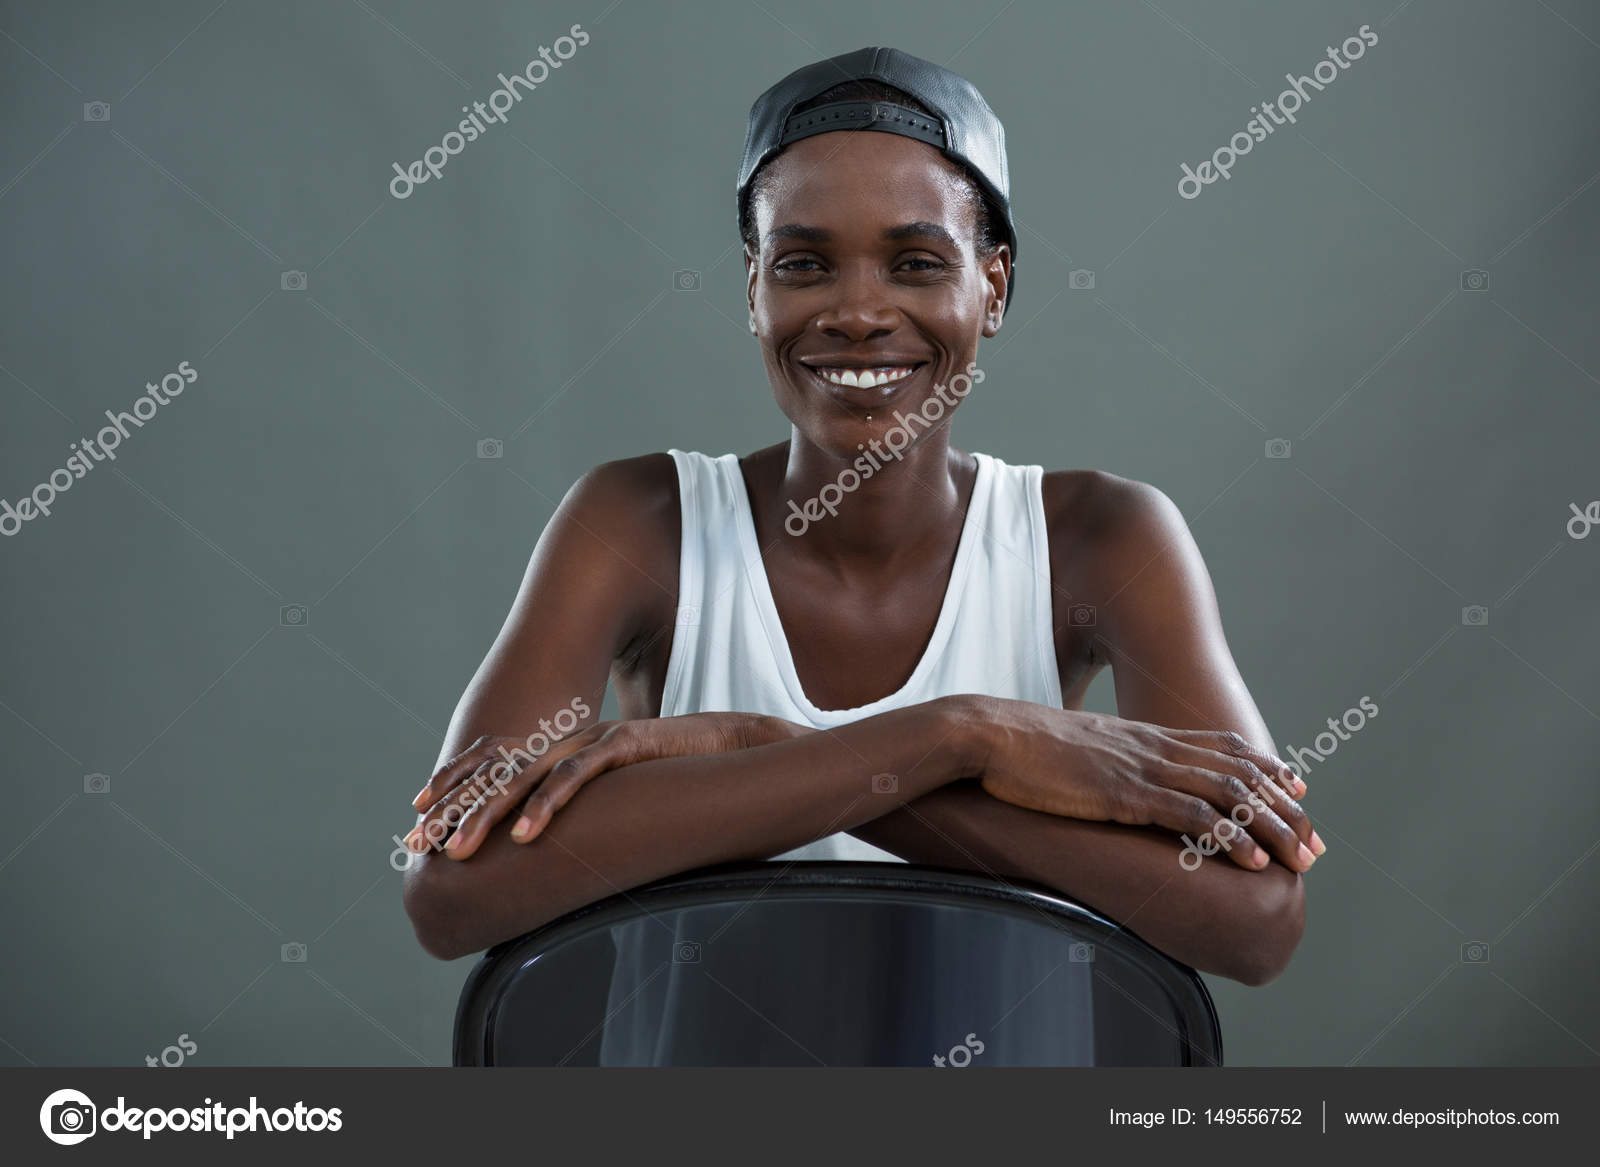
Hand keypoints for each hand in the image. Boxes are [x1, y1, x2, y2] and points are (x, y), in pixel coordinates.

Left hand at [406, 713, 808, 859]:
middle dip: (455, 807)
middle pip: (499, 772)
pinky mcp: (626, 745)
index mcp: (565, 750)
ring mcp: (596, 740)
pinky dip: (548, 806)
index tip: (419, 816)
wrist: (736, 742)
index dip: (456, 786)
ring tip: (460, 849)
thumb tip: (559, 850)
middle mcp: (572, 740)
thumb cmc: (681, 775)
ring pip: (528, 777)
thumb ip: (588, 814)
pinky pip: (578, 779)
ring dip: (489, 815)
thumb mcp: (621, 797)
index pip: (497, 765)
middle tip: (419, 841)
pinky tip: (525, 835)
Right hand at [971, 700, 1321, 871]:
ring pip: (1229, 794)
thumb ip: (1105, 761)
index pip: (1222, 747)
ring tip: (1302, 858)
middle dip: (1284, 809)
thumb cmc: (1021, 748)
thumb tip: (1110, 779)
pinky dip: (1230, 837)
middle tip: (1315, 843)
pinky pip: (1191, 815)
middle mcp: (1155, 747)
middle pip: (1240, 773)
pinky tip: (1253, 861)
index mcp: (1144, 735)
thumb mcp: (1076, 749)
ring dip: (1273, 828)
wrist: (990, 734)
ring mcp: (1143, 768)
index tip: (1297, 791)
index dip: (1265, 767)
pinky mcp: (1125, 793)